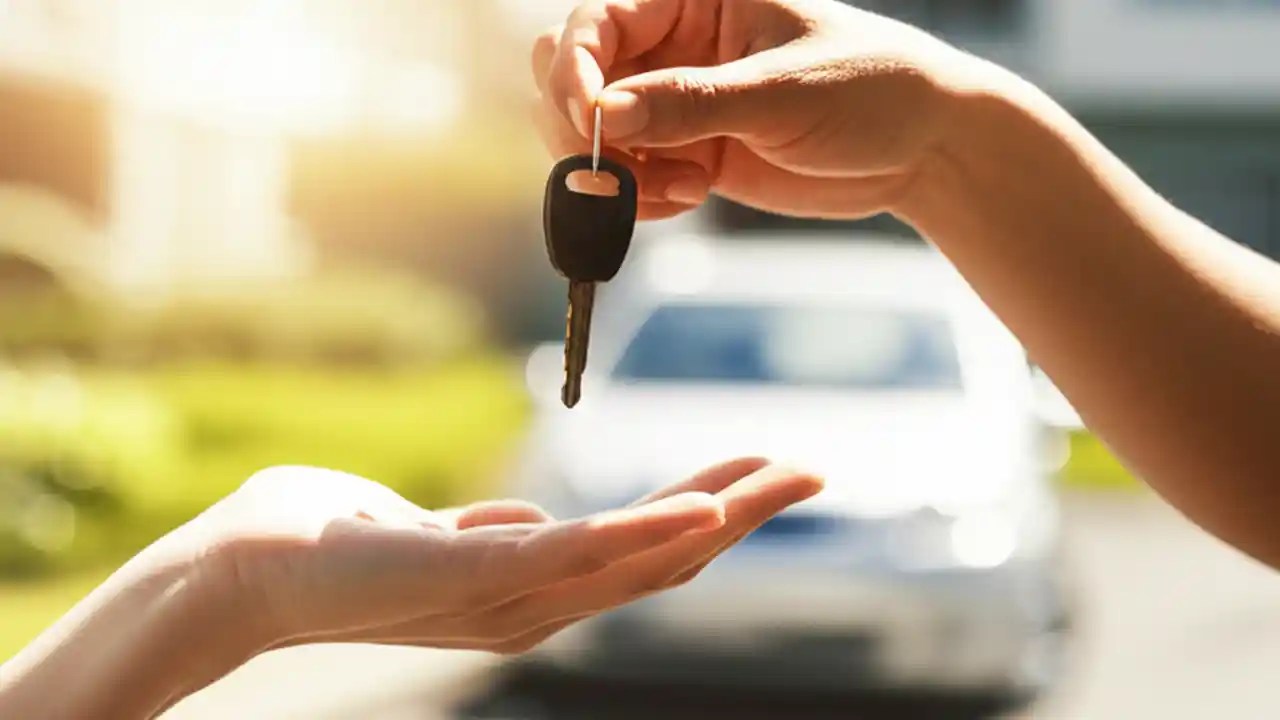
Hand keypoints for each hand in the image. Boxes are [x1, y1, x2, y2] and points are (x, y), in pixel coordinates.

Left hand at [195, 459, 819, 653]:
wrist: (242, 569)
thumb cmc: (331, 546)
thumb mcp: (430, 534)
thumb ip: (483, 534)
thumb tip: (521, 517)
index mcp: (530, 587)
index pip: (640, 549)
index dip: (709, 516)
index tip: (763, 473)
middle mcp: (533, 604)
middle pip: (659, 558)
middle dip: (740, 513)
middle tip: (811, 470)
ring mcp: (506, 596)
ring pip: (635, 557)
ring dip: (713, 517)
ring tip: (777, 479)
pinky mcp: (471, 576)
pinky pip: (572, 554)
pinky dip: (644, 532)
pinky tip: (700, 507)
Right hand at [532, 0, 973, 220]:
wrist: (920, 149)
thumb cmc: (871, 88)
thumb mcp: (782, 92)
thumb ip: (692, 103)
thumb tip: (605, 115)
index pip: (597, 23)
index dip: (576, 72)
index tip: (590, 123)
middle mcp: (673, 44)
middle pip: (572, 74)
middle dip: (582, 127)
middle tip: (618, 169)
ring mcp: (675, 100)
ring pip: (592, 133)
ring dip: (615, 171)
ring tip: (679, 189)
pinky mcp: (686, 152)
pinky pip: (627, 175)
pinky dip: (638, 197)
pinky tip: (689, 198)